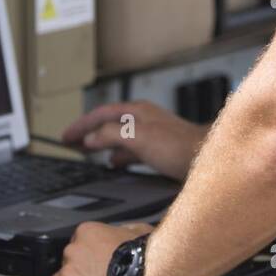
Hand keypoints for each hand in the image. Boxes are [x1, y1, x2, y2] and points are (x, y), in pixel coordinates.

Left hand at [51, 221, 152, 275]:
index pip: (82, 240)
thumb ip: (124, 228)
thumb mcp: (138, 230)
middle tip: (101, 275)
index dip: (93, 251)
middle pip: (74, 258)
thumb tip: (124, 229)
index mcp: (87, 231)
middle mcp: (74, 248)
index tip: (100, 259)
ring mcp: (69, 270)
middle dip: (85, 265)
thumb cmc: (143, 256)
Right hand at [61, 101, 206, 180]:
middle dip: (88, 133)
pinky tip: (115, 164)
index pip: (101, 114)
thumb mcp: (139, 138)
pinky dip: (117, 156)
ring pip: (119, 137)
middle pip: (108, 123)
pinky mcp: (160, 150)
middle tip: (71, 143)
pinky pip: (130, 150)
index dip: (81, 125)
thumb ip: (112, 135)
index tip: (65, 137)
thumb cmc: (180, 146)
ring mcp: (152, 134)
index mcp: (137, 112)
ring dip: (101, 144)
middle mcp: (144, 120)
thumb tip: (91, 138)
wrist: (210, 159)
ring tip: (87, 154)